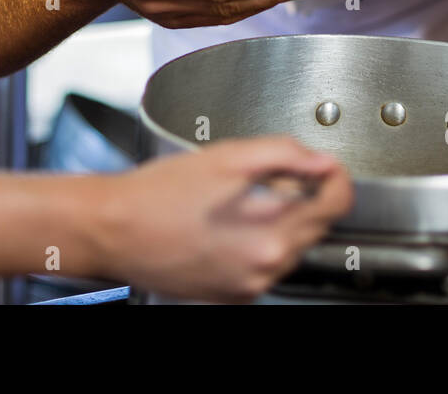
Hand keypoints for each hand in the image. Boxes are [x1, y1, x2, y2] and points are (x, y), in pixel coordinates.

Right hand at [92, 137, 353, 301]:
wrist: (111, 229)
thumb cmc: (156, 195)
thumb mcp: (226, 157)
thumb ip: (284, 154)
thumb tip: (320, 160)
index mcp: (269, 236)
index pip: (335, 206)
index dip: (336, 176)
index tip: (330, 164)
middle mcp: (262, 269)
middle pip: (315, 227)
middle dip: (306, 195)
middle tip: (276, 171)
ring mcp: (247, 285)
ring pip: (290, 246)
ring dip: (282, 218)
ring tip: (242, 194)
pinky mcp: (230, 292)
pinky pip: (263, 262)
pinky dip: (258, 239)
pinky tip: (227, 218)